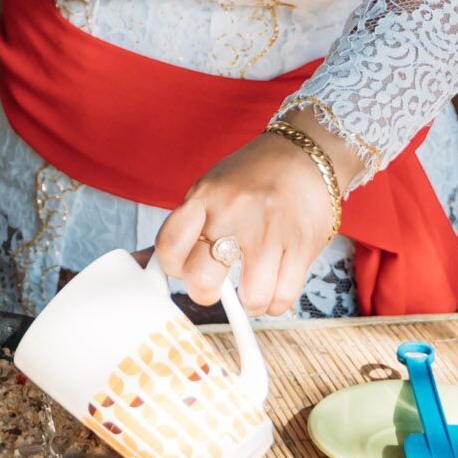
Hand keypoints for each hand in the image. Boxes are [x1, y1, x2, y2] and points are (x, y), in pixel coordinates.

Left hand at [154, 135, 339, 317]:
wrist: (305, 154)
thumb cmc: (252, 178)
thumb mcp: (211, 190)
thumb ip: (188, 226)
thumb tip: (152, 266)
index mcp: (205, 197)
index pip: (169, 246)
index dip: (173, 268)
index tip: (185, 269)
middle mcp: (233, 212)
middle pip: (202, 279)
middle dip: (207, 293)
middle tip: (217, 286)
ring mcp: (270, 230)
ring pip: (251, 298)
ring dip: (249, 303)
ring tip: (252, 287)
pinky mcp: (302, 244)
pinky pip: (282, 297)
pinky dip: (275, 302)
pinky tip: (273, 286)